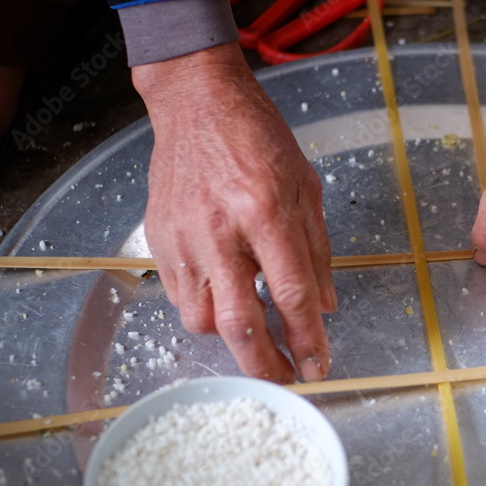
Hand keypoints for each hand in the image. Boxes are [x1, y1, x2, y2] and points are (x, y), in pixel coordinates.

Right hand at [133, 43, 335, 382]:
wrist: (196, 103)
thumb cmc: (257, 137)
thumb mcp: (305, 186)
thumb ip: (316, 250)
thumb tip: (327, 304)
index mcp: (265, 212)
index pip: (292, 294)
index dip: (307, 339)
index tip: (318, 367)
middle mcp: (221, 231)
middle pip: (240, 324)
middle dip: (265, 365)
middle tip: (284, 381)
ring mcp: (184, 237)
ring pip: (203, 319)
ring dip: (232, 339)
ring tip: (256, 334)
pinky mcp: (159, 239)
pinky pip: (180, 297)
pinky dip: (205, 311)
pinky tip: (225, 301)